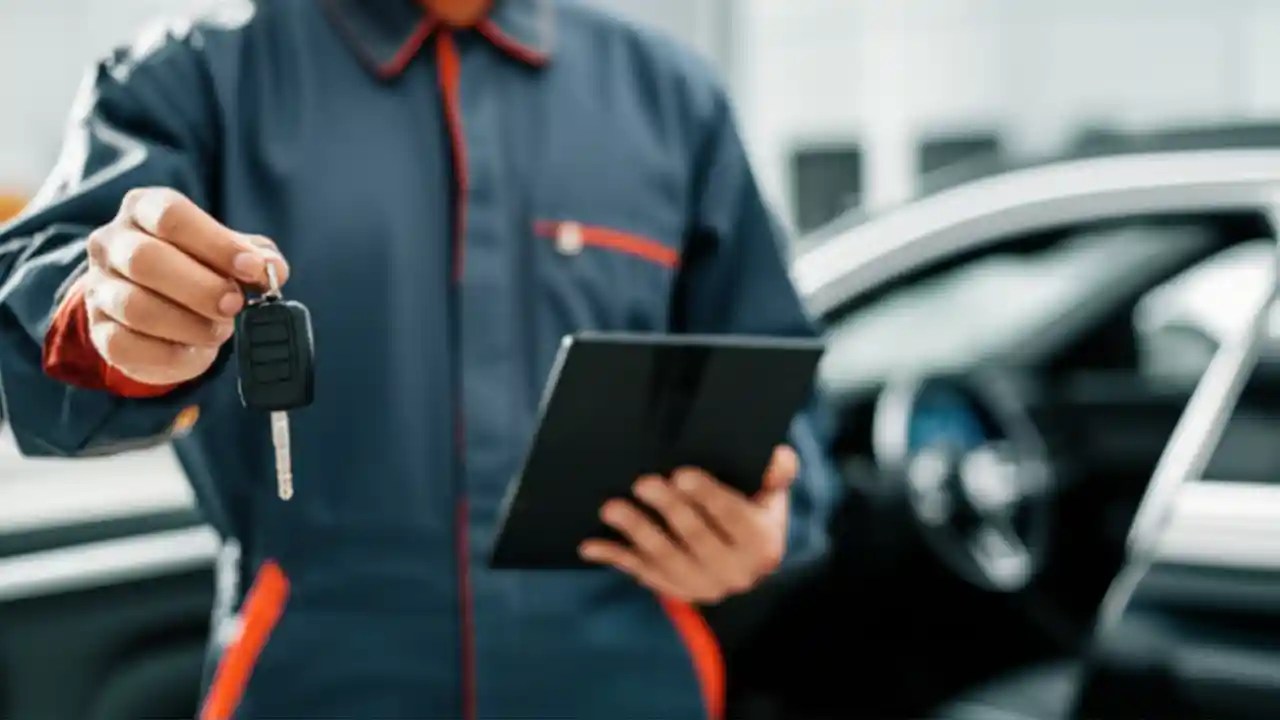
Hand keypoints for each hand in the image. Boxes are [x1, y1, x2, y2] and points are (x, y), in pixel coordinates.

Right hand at [81, 187, 288, 384]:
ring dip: (188, 324)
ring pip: (135, 306)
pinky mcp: (99, 331)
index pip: (172, 216)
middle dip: (201, 288)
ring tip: (219, 330)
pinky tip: (194, 349)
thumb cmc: (199, 268)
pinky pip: (127, 345)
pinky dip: (170, 354)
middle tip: (234, 305)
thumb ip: (256, 257)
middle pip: (146, 259)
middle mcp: (112, 242)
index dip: (217, 244)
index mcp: (144, 209)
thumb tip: (272, 269)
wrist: (161, 309)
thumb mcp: (231, 253)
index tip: (252, 269)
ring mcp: (99, 287)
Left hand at [579, 445, 797, 603]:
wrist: (747, 563)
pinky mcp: (677, 592)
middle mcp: (735, 572)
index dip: (708, 495)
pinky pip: (643, 573)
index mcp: (761, 543)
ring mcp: (703, 587)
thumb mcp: (772, 493)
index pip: (733, 516)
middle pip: (696, 537)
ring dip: (637, 532)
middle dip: (668, 509)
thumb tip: (776, 456)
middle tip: (643, 482)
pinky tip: (591, 546)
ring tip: (612, 507)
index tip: (682, 474)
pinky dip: (616, 558)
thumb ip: (777, 473)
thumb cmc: (755, 513)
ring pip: (665, 558)